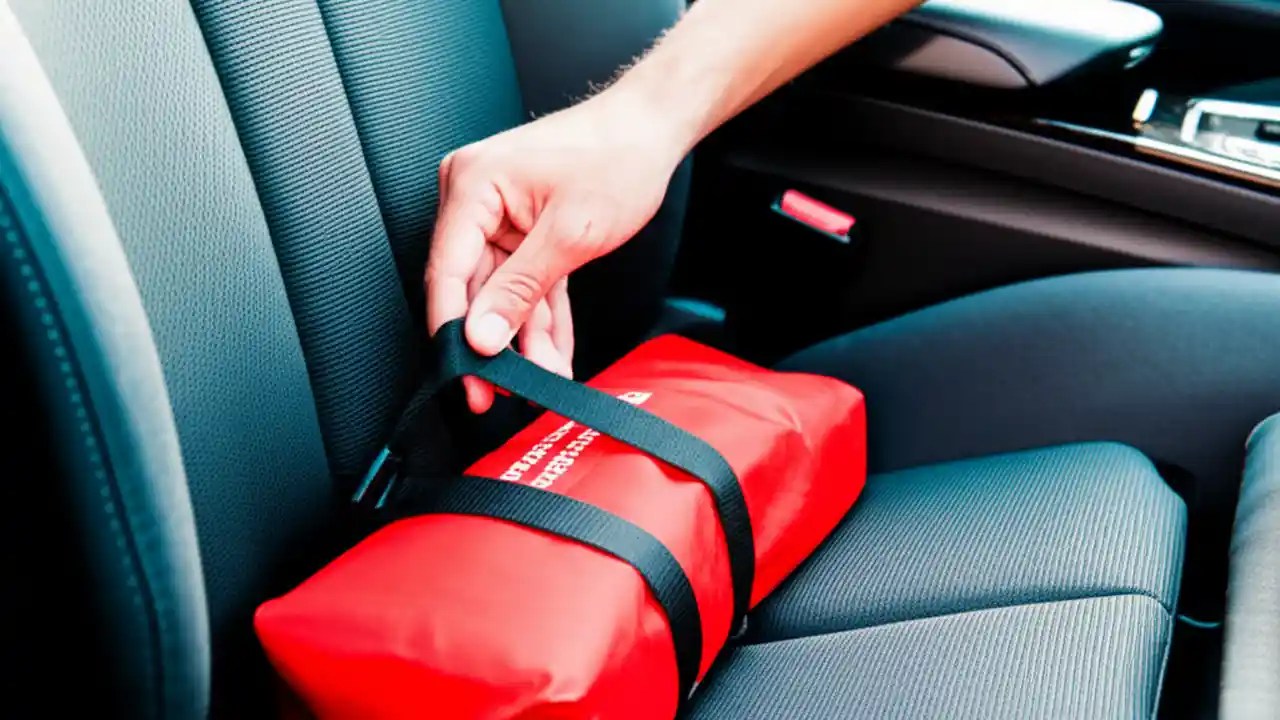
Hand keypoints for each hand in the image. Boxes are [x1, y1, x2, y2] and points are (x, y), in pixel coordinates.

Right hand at [426, 93, 689, 412]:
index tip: (467, 375)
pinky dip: (542, 316)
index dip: (455, 332)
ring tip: (544, 379)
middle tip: (505, 392)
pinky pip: (527, 282)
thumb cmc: (618, 157)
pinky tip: (553, 355)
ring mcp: (499, 214)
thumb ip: (519, 290)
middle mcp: (476, 197)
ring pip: (504, 292)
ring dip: (526, 338)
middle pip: (474, 288)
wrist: (654, 128)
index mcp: (472, 185)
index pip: (448, 273)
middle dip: (499, 343)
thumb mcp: (569, 234)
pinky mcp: (524, 229)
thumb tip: (481, 335)